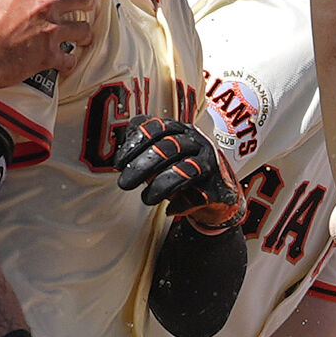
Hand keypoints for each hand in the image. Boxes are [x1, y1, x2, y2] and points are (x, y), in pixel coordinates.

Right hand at [0, 0, 92, 87]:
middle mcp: (44, 5)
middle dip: (87, 0)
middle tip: (90, 2)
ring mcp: (49, 31)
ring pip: (81, 29)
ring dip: (85, 33)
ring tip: (87, 36)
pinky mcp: (48, 55)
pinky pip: (68, 59)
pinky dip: (70, 62)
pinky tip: (70, 63)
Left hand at [115, 117, 240, 229]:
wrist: (216, 192)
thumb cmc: (181, 171)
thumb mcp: (161, 157)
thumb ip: (142, 151)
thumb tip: (120, 157)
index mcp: (180, 130)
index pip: (156, 127)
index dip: (134, 144)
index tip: (118, 163)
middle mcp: (196, 141)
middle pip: (169, 147)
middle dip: (142, 166)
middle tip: (125, 183)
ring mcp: (209, 162)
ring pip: (185, 170)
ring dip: (161, 186)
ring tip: (147, 199)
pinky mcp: (218, 185)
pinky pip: (198, 195)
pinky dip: (181, 203)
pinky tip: (170, 209)